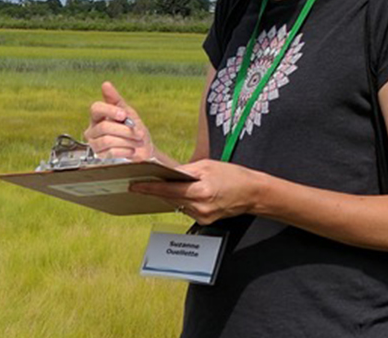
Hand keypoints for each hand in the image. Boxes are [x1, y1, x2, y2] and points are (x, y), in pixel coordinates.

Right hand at [84, 81, 163, 162]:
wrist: (142, 148)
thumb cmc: (133, 128)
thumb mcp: (127, 111)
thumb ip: (115, 99)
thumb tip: (106, 85)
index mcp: (98, 116)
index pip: (96, 109)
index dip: (110, 111)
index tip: (123, 115)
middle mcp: (93, 129)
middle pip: (104, 127)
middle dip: (125, 130)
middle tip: (139, 133)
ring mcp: (95, 143)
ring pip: (107, 140)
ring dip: (127, 141)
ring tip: (136, 142)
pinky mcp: (100, 155)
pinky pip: (111, 152)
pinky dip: (125, 151)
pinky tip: (131, 150)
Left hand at [130, 159, 268, 224]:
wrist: (253, 193)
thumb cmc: (233, 176)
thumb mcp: (208, 166)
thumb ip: (185, 171)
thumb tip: (167, 173)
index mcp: (201, 192)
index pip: (168, 190)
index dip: (150, 188)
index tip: (135, 185)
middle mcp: (200, 208)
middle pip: (170, 198)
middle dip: (156, 190)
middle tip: (142, 181)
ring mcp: (202, 217)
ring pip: (177, 204)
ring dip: (169, 195)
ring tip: (161, 185)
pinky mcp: (204, 221)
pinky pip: (186, 209)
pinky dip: (182, 200)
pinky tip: (182, 193)